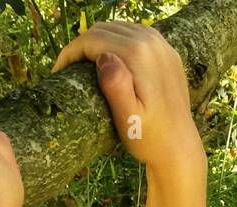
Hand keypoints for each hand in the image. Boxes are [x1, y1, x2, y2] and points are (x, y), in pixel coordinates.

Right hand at [51, 20, 205, 174]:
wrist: (179, 148)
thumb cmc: (148, 139)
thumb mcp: (127, 119)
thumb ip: (115, 85)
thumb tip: (103, 56)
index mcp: (137, 54)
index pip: (92, 40)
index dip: (70, 53)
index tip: (58, 72)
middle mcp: (151, 41)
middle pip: (105, 29)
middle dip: (82, 46)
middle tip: (69, 70)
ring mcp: (162, 44)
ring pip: (119, 29)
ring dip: (99, 42)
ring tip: (86, 65)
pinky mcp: (167, 52)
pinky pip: (136, 34)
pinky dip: (118, 42)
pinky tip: (110, 60)